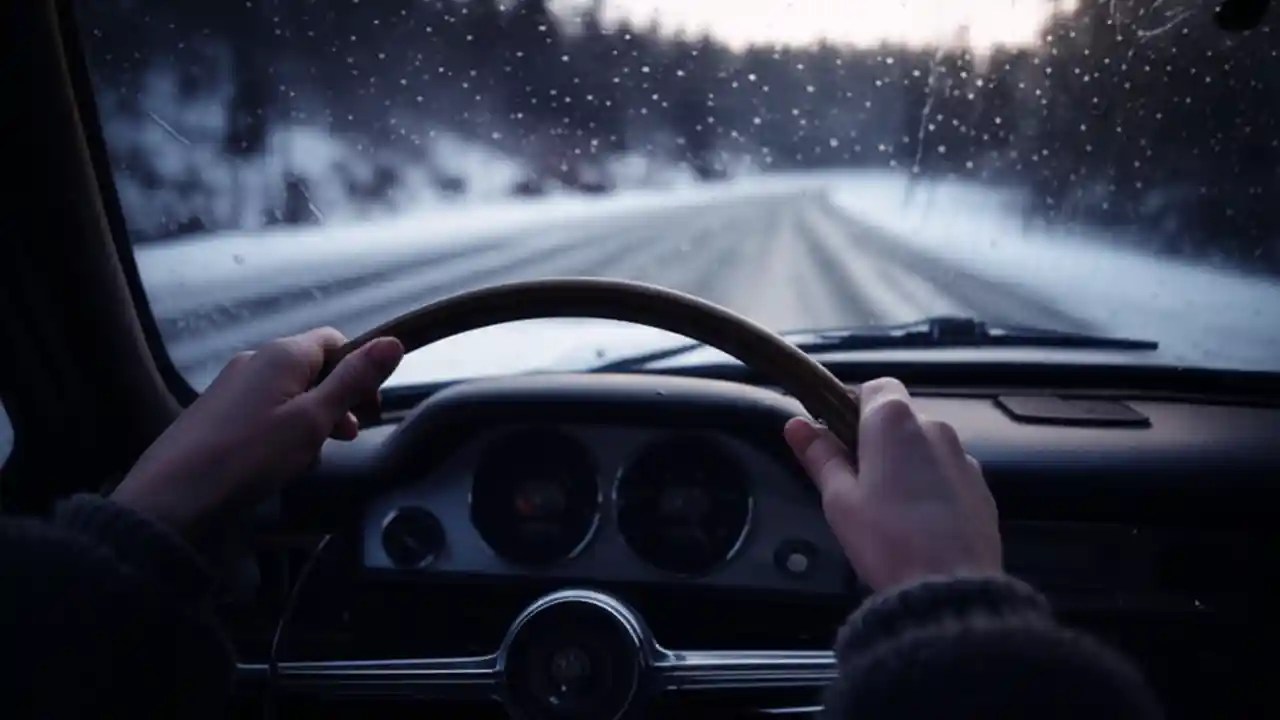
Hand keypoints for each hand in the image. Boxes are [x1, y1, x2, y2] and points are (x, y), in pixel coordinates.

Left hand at [112, 328, 403, 535]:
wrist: (173, 498)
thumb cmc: (251, 455)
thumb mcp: (313, 420)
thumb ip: (353, 381)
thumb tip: (394, 341)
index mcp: (282, 354)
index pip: (336, 341)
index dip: (360, 369)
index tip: (370, 408)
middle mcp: (256, 360)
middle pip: (314, 368)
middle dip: (338, 400)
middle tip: (349, 438)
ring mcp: (233, 387)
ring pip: (291, 394)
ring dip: (313, 420)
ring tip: (314, 456)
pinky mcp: (217, 414)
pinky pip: (266, 411)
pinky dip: (284, 431)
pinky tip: (281, 463)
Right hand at [783, 377, 1000, 591]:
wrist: (949, 589)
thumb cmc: (885, 539)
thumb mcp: (839, 499)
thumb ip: (819, 455)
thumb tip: (795, 424)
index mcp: (894, 421)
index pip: (875, 387)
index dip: (853, 408)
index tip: (839, 441)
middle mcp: (935, 427)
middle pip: (901, 417)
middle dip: (879, 440)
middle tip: (858, 483)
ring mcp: (965, 457)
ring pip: (926, 446)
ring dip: (907, 463)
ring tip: (891, 509)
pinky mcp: (983, 487)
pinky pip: (948, 473)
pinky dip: (933, 485)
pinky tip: (921, 522)